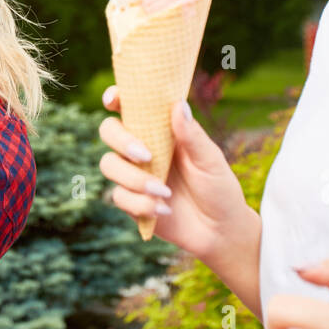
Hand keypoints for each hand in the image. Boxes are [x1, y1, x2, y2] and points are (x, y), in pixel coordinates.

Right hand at [98, 86, 247, 258]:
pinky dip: (141, 204)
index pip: (130, 106)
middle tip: (146, 156)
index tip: (115, 99)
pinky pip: (119, 196)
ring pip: (108, 164)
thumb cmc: (219, 187)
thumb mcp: (210, 160)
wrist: (220, 230)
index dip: (115, 98)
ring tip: (165, 193)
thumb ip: (192, 135)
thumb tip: (178, 104)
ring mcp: (134, 174)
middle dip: (121, 141)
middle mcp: (142, 148)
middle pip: (109, 131)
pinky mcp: (131, 201)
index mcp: (161, 130)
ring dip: (134, 179)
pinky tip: (165, 210)